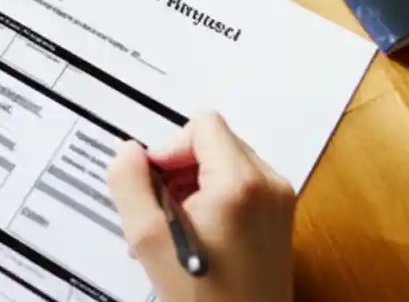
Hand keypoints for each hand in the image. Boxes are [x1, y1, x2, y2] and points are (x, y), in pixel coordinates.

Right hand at [107, 112, 294, 301]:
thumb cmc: (206, 300)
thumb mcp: (148, 240)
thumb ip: (129, 184)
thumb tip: (128, 153)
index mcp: (240, 184)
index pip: (202, 125)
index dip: (168, 148)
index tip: (154, 180)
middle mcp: (268, 185)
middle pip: (214, 141)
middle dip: (180, 168)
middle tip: (161, 207)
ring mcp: (278, 201)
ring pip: (226, 163)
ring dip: (194, 184)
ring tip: (176, 226)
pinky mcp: (279, 217)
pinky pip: (241, 185)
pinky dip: (214, 199)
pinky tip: (196, 232)